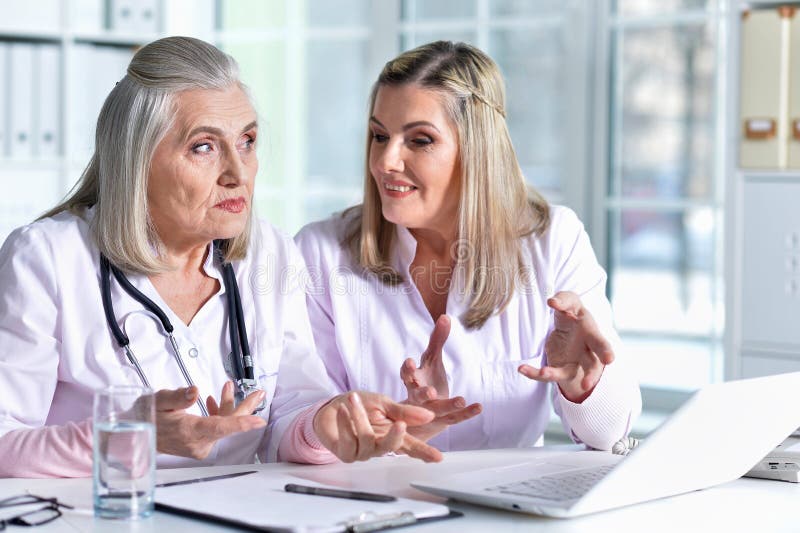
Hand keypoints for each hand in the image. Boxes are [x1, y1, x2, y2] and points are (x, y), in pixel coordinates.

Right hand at [155, 382, 265, 458]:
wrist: (137, 435)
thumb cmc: (147, 417)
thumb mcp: (158, 401)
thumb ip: (177, 396)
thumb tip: (194, 391)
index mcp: (189, 431)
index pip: (221, 428)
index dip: (242, 424)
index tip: (259, 421)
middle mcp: (197, 442)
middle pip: (228, 425)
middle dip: (244, 407)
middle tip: (258, 393)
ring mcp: (199, 446)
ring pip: (223, 425)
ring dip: (228, 406)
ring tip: (228, 387)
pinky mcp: (199, 445)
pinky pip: (216, 429)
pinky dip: (218, 413)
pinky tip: (214, 401)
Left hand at [312, 391, 442, 462]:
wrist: (333, 406)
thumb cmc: (361, 405)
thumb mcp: (384, 403)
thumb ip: (403, 411)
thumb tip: (428, 416)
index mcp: (392, 434)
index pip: (411, 445)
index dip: (425, 452)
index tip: (438, 458)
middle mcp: (379, 446)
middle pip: (392, 447)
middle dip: (396, 436)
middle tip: (400, 424)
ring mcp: (363, 452)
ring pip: (367, 440)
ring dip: (359, 416)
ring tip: (353, 400)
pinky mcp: (346, 454)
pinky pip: (348, 441)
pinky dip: (345, 423)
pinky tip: (343, 411)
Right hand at [400, 315, 481, 441]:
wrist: (423, 413)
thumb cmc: (426, 378)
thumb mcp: (431, 359)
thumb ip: (437, 340)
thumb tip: (445, 316)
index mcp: (413, 379)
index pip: (406, 374)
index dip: (407, 370)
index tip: (409, 363)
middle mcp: (419, 396)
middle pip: (417, 394)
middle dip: (421, 392)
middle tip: (429, 391)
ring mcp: (431, 409)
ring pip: (438, 408)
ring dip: (448, 404)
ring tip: (460, 399)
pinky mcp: (445, 418)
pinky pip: (457, 417)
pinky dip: (468, 412)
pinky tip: (479, 407)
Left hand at [518, 291, 613, 402]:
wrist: (567, 327)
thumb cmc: (572, 313)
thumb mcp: (570, 302)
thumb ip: (564, 300)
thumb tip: (552, 302)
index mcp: (591, 335)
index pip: (600, 344)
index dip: (605, 352)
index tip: (609, 359)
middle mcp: (585, 353)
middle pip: (591, 366)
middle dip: (590, 376)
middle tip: (587, 385)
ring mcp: (572, 363)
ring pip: (566, 374)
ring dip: (554, 375)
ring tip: (543, 372)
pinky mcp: (558, 368)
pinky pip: (546, 374)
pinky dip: (534, 373)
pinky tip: (522, 369)